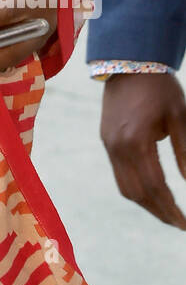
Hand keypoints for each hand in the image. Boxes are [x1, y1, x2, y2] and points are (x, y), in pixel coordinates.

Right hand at [100, 73, 185, 229]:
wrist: (128, 61)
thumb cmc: (159, 87)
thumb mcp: (179, 117)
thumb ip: (185, 151)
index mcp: (136, 141)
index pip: (155, 187)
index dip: (171, 209)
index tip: (185, 224)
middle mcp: (118, 147)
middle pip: (137, 193)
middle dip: (159, 212)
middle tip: (179, 224)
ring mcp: (109, 144)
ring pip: (125, 187)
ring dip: (146, 204)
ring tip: (166, 212)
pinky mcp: (106, 139)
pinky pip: (119, 174)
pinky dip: (135, 189)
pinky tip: (150, 191)